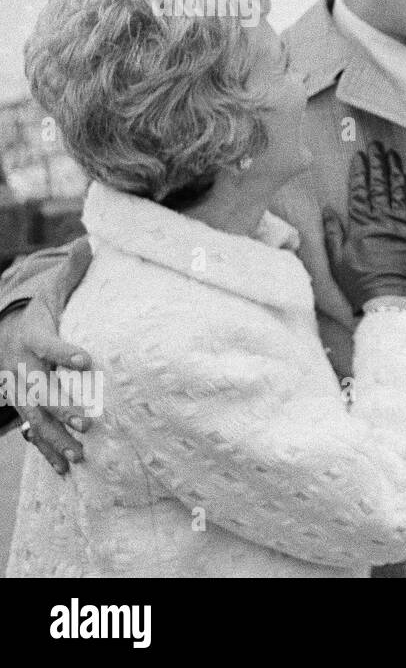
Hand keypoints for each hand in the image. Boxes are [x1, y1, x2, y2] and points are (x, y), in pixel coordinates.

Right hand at [1, 241, 94, 474]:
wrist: (12, 331)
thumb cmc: (44, 310)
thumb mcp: (53, 289)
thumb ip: (73, 271)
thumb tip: (90, 241)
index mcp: (34, 335)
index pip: (50, 344)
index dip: (67, 352)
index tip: (89, 360)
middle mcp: (23, 366)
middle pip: (41, 389)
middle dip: (63, 406)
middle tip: (89, 421)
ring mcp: (21, 389)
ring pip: (35, 417)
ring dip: (56, 436)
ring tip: (81, 453)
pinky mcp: (26, 406)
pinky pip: (34, 430)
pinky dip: (47, 450)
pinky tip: (66, 468)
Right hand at [323, 141, 405, 312]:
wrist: (389, 299)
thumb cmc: (360, 283)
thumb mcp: (337, 260)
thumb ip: (333, 233)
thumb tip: (328, 209)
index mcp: (361, 225)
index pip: (360, 190)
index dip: (359, 172)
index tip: (358, 156)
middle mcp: (382, 220)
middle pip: (380, 185)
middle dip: (378, 163)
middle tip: (377, 146)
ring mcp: (401, 225)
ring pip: (399, 191)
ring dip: (396, 170)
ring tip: (393, 155)